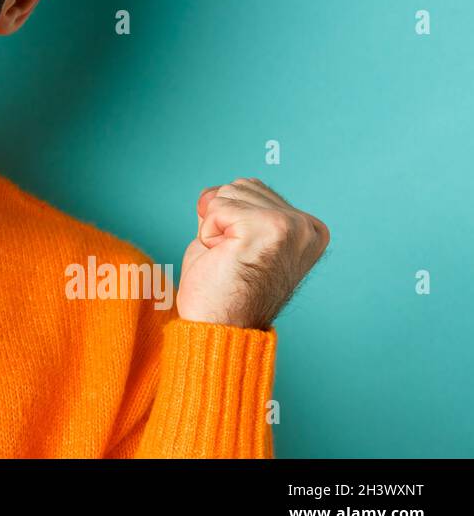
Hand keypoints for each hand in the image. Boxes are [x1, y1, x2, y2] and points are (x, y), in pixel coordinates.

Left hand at [176, 177, 329, 329]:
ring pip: (226, 193)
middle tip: (232, 259)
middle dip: (221, 221)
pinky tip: (224, 258)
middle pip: (239, 186)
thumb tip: (212, 192)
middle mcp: (307, 226)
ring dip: (214, 228)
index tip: (243, 256)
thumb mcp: (231, 236)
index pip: (250, 188)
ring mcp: (291, 226)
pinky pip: (216, 208)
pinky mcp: (270, 229)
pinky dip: (208, 233)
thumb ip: (230, 208)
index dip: (229, 220)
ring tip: (229, 259)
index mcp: (307, 228)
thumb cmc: (222, 291)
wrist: (219, 329)